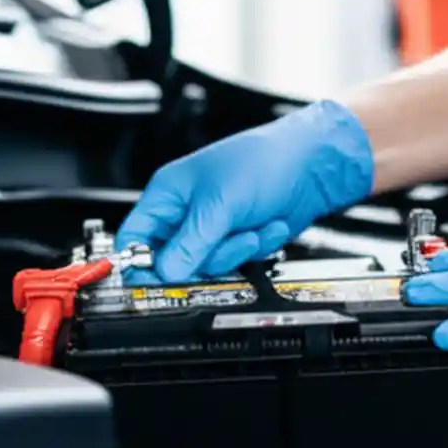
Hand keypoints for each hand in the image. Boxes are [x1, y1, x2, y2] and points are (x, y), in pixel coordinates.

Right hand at [116, 100, 373, 282]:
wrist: (312, 166)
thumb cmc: (263, 162)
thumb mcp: (219, 205)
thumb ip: (190, 244)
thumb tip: (166, 274)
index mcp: (168, 195)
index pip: (134, 238)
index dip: (139, 264)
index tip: (155, 284)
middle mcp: (187, 213)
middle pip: (173, 261)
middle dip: (203, 258)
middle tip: (220, 247)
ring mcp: (213, 228)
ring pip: (208, 266)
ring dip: (235, 251)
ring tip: (251, 228)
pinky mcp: (238, 239)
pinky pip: (236, 262)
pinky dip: (256, 248)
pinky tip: (267, 225)